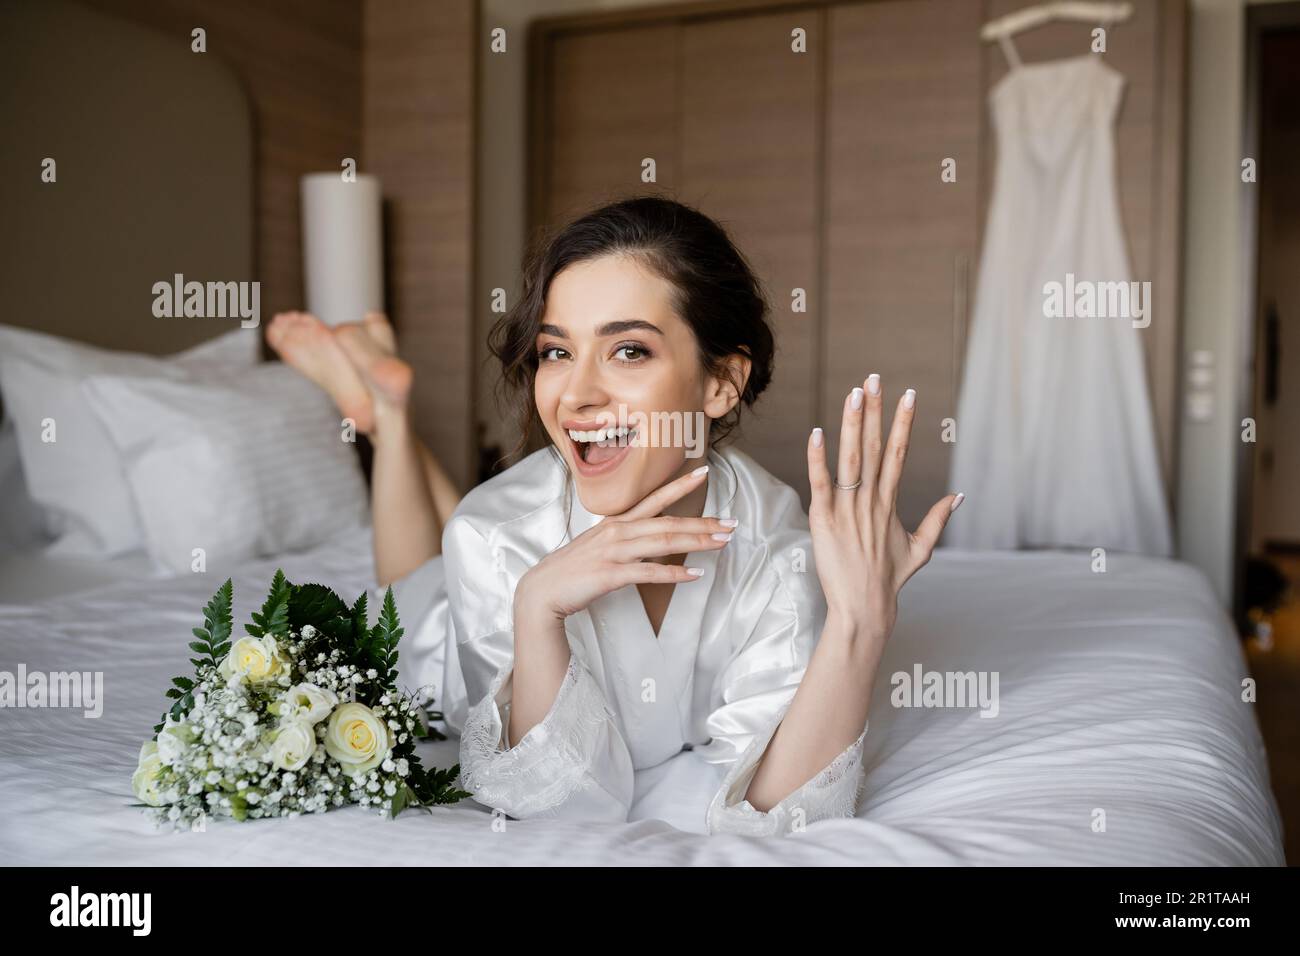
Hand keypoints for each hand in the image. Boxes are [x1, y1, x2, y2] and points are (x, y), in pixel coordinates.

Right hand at [515, 466, 736, 621]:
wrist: (542, 591)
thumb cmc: (572, 570)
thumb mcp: (599, 547)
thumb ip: (625, 540)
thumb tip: (651, 540)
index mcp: (616, 523)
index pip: (654, 499)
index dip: (680, 485)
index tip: (705, 472)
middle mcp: (617, 532)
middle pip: (668, 522)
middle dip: (702, 522)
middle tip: (731, 523)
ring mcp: (614, 552)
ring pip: (663, 542)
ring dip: (696, 542)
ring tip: (722, 543)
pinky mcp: (611, 574)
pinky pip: (649, 572)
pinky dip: (674, 573)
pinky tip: (695, 574)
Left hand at [807, 375, 962, 645]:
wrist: (864, 609)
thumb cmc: (889, 581)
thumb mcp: (921, 549)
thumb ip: (939, 519)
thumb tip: (960, 496)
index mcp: (890, 503)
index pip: (898, 453)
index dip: (903, 422)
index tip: (909, 394)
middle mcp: (871, 501)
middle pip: (875, 447)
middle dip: (876, 411)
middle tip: (874, 379)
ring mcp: (847, 509)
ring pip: (851, 459)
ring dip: (853, 425)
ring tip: (855, 394)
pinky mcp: (824, 520)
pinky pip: (821, 483)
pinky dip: (818, 459)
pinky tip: (817, 433)